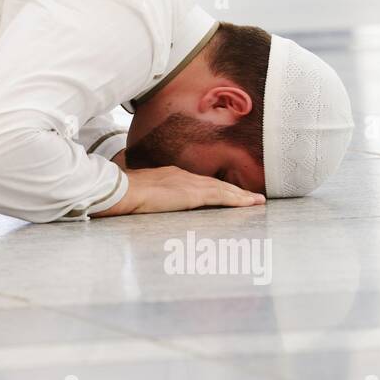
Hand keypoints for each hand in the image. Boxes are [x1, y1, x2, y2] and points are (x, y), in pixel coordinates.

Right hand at [94, 165, 264, 216]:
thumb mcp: (139, 192)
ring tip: (257, 201)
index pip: (199, 182)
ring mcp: (189, 184)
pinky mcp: (193, 194)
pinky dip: (237, 199)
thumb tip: (146, 203)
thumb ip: (148, 195)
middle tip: (252, 197)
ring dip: (241, 196)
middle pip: (215, 184)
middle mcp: (183, 176)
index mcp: (170, 176)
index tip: (226, 192)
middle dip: (234, 191)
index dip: (215, 188)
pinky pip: (221, 196)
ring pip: (223, 189)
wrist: (122, 190)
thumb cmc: (124, 193)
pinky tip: (249, 203)